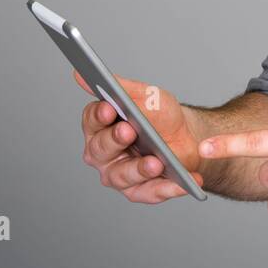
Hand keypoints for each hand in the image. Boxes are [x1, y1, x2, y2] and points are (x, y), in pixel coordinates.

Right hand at [75, 70, 204, 203]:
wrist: (186, 136)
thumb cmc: (160, 115)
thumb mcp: (145, 95)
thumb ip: (118, 87)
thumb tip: (80, 76)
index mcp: (100, 126)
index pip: (91, 120)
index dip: (99, 116)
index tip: (109, 108)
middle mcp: (102, 153)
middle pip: (100, 149)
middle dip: (115, 140)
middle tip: (130, 130)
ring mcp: (118, 174)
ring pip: (121, 175)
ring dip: (139, 168)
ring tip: (157, 163)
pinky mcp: (138, 190)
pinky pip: (149, 192)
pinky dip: (167, 188)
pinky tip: (183, 182)